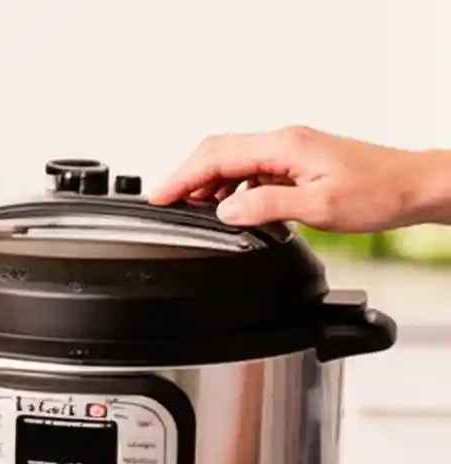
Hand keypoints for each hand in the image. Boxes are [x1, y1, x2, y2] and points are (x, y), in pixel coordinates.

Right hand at [150, 126, 450, 231]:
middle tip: (164, 203)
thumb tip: (225, 212)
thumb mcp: (318, 208)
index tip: (158, 196)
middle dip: (186, 177)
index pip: (216, 156)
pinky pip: (252, 170)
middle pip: (218, 152)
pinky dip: (231, 187)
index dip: (181, 177)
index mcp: (283, 146)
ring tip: (192, 211)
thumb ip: (265, 207)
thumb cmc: (379, 193)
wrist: (415, 187)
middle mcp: (284, 142)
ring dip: (208, 184)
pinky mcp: (298, 162)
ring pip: (233, 161)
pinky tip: (230, 207)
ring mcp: (290, 150)